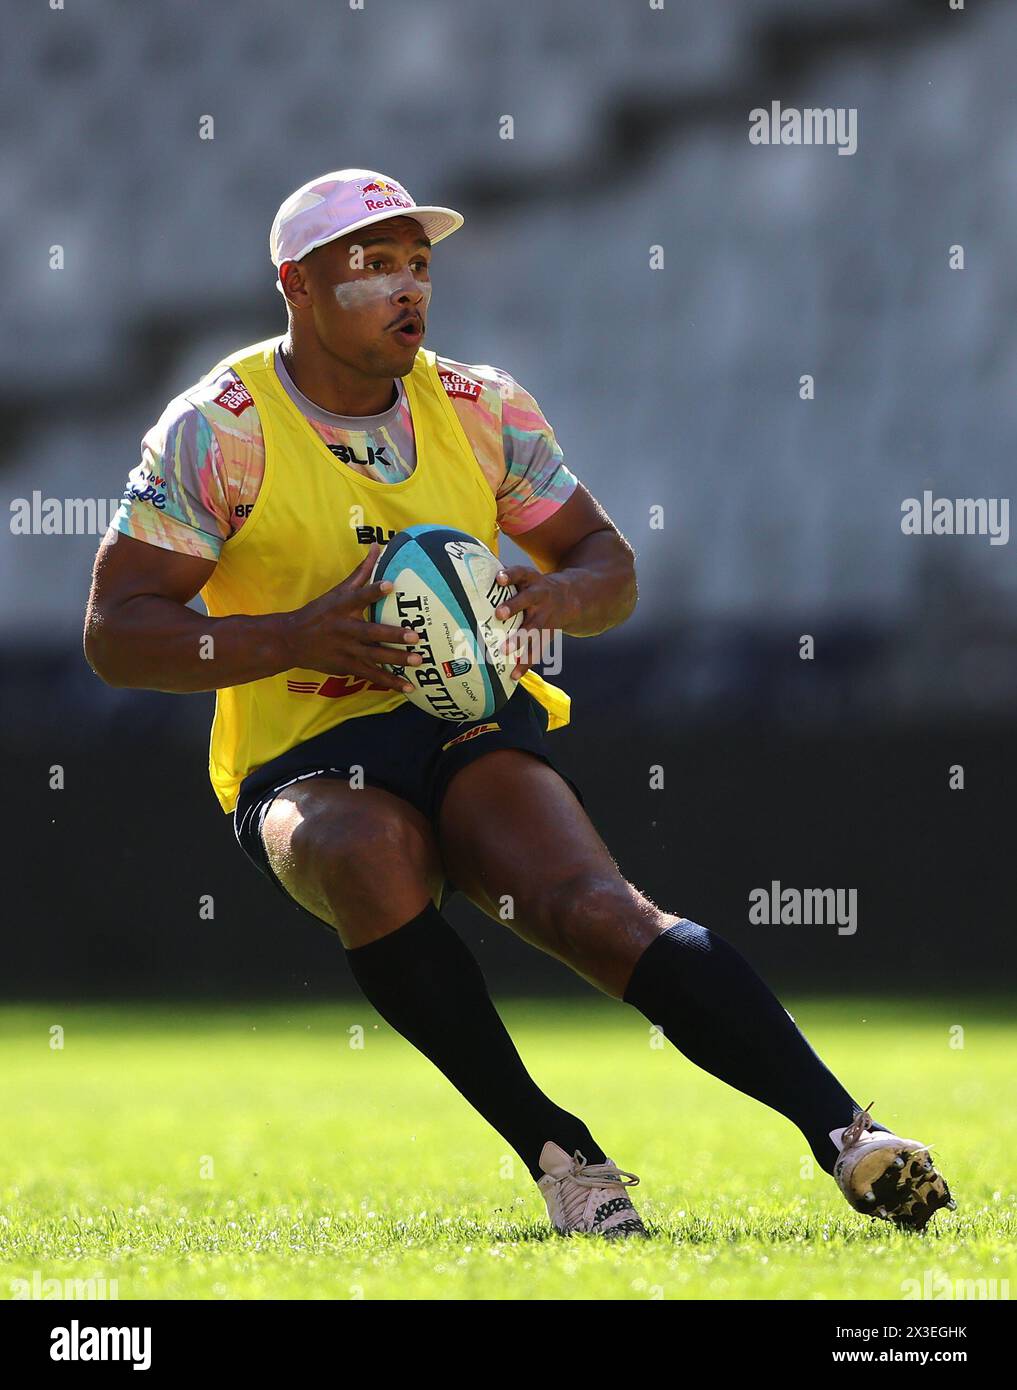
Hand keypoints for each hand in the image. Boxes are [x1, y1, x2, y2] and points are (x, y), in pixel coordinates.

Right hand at [281, 543, 420, 692]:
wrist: (291, 641)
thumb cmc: (320, 612)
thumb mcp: (337, 591)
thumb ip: (361, 572)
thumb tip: (378, 545)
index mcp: (342, 607)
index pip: (359, 595)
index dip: (374, 590)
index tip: (391, 584)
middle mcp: (344, 629)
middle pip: (371, 632)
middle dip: (393, 635)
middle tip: (415, 636)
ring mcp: (345, 650)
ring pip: (374, 656)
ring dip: (397, 660)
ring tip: (418, 661)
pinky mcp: (346, 666)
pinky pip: (371, 675)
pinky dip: (389, 681)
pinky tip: (408, 687)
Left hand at [493, 565, 574, 680]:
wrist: (570, 598)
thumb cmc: (534, 587)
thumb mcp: (526, 577)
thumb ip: (505, 578)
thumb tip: (469, 573)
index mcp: (532, 580)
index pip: (521, 573)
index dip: (510, 575)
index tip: (499, 578)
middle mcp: (540, 597)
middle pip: (528, 600)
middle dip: (514, 606)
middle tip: (499, 614)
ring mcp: (545, 616)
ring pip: (533, 628)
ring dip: (519, 639)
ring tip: (504, 650)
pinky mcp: (547, 635)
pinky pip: (537, 650)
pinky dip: (525, 664)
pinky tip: (513, 674)